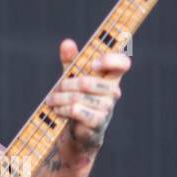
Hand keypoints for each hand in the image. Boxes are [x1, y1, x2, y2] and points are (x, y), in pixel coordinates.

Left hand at [46, 38, 128, 154]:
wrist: (76, 134)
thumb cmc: (77, 101)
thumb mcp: (72, 79)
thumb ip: (71, 61)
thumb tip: (67, 43)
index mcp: (111, 78)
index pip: (123, 63)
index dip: (110, 59)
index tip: (93, 63)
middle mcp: (113, 92)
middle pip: (87, 82)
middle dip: (66, 85)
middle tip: (57, 89)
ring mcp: (107, 108)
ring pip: (77, 96)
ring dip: (60, 98)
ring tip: (52, 101)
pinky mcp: (97, 122)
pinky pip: (76, 109)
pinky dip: (63, 109)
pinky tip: (58, 110)